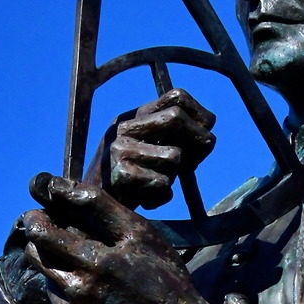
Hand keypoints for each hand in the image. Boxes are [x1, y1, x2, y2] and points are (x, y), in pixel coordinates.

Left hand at [23, 175, 208, 303]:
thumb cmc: (166, 281)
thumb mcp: (140, 234)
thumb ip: (97, 206)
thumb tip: (59, 186)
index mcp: (92, 263)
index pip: (41, 233)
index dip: (36, 220)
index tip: (39, 215)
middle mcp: (76, 292)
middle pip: (37, 257)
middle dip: (44, 244)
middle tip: (64, 240)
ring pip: (49, 283)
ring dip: (61, 274)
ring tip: (95, 278)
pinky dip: (72, 303)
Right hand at [104, 89, 214, 208]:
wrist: (94, 207)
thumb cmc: (131, 181)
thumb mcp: (149, 150)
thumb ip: (174, 139)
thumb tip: (209, 137)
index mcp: (133, 116)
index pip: (177, 96)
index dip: (199, 115)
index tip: (205, 136)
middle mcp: (124, 127)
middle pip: (176, 117)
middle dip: (197, 141)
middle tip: (194, 163)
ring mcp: (119, 149)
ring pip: (174, 156)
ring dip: (174, 176)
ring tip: (157, 184)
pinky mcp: (120, 175)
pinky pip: (163, 184)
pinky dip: (162, 197)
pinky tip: (147, 200)